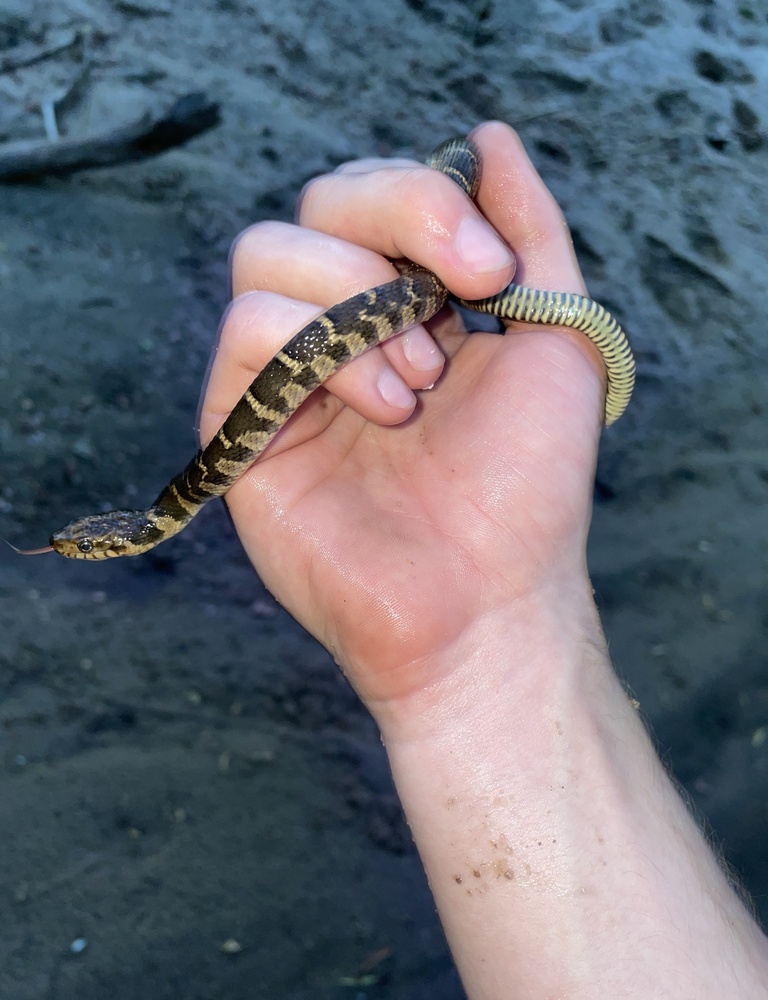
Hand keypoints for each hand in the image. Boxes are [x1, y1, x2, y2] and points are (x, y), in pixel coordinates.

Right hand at [199, 121, 606, 707]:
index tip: (489, 274)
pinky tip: (385, 414)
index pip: (370, 193)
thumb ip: (530, 229)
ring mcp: (284, 376)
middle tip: (453, 314)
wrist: (492, 598)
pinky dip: (322, 353)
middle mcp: (337, 329)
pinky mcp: (240, 426)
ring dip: (357, 304)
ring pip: (265, 253)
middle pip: (313, 203)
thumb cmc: (529, 485)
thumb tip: (490, 137)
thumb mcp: (557, 333)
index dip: (424, 201)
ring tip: (419, 387)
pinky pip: (244, 329)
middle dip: (394, 233)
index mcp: (403, 302)